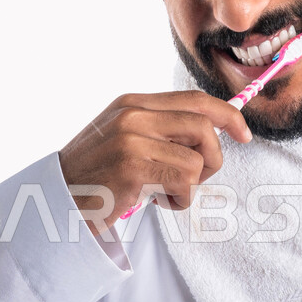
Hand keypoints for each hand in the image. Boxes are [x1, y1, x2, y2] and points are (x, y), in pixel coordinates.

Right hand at [58, 91, 252, 233]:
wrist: (56, 202)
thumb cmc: (96, 177)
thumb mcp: (124, 139)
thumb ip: (160, 130)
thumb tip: (210, 131)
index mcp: (133, 103)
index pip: (194, 99)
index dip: (227, 114)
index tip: (244, 134)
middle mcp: (133, 115)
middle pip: (203, 126)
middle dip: (213, 158)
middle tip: (196, 179)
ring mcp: (131, 139)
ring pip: (198, 159)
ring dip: (192, 186)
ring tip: (164, 192)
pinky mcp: (133, 167)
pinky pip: (185, 182)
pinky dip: (180, 199)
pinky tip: (158, 201)